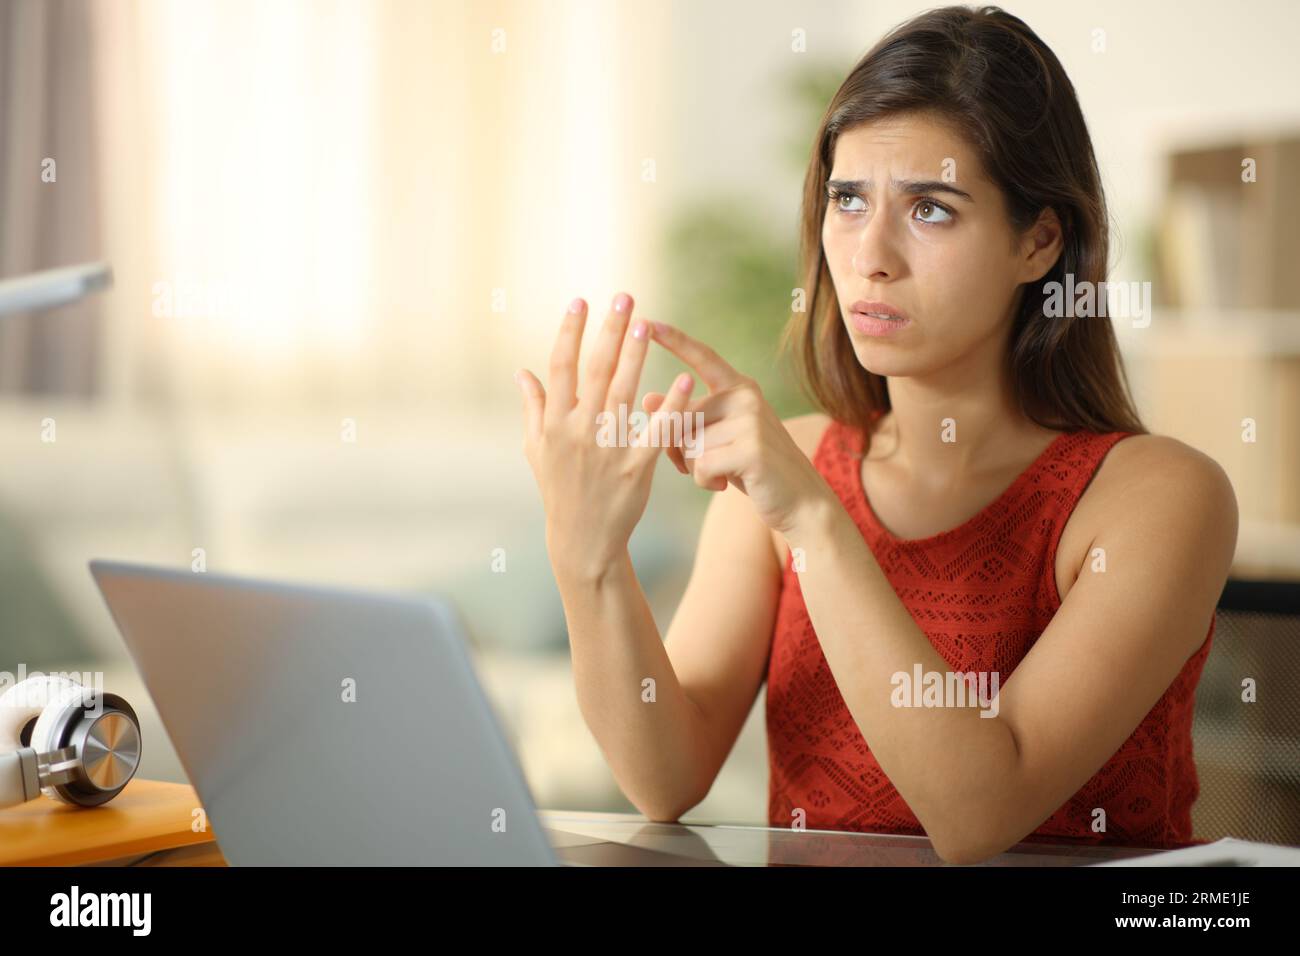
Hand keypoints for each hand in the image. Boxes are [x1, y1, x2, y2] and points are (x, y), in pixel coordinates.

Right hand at [515, 295, 695, 580]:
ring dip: (635, 357)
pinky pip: (655, 433)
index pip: (560, 367)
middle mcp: (577, 432)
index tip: (580, 300)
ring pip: (622, 394)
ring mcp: (605, 450)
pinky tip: (686, 381)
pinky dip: (672, 407)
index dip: (569, 332)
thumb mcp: (536, 450)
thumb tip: (522, 371)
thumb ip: (532, 408)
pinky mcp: (634, 469)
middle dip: (608, 332)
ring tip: (647, 324)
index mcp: (554, 423)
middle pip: (594, 372)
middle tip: (624, 297)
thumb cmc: (559, 490)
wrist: (582, 540)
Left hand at [642, 321, 835, 536]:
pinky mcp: (750, 449)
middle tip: (694, 465)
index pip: (703, 357)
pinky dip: (704, 481)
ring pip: (688, 443)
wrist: (798, 500)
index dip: (675, 340)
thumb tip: (646, 398)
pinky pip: (700, 465)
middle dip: (677, 448)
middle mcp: (746, 397)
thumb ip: (688, 416)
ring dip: (694, 467)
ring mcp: (751, 421)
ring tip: (719, 474)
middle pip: (681, 416)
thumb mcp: (718, 436)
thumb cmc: (751, 466)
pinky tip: (723, 484)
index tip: (648, 322)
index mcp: (739, 388)